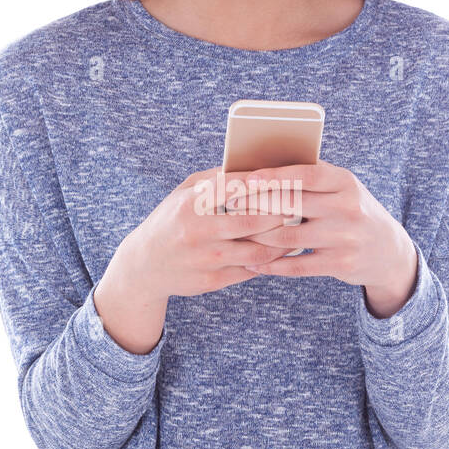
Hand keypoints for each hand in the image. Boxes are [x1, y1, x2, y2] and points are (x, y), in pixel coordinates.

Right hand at [116, 165, 295, 301]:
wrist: (144, 266)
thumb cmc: (172, 220)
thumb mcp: (183, 193)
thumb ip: (214, 179)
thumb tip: (254, 166)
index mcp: (190, 204)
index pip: (234, 188)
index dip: (264, 183)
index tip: (289, 177)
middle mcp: (197, 232)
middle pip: (252, 222)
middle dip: (282, 213)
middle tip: (303, 205)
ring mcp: (205, 259)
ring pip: (257, 251)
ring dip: (283, 242)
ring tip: (299, 230)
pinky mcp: (211, 281)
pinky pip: (250, 270)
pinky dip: (270, 261)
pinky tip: (284, 252)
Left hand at [235, 159, 418, 316]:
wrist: (388, 250)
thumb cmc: (351, 212)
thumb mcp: (342, 189)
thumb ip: (311, 178)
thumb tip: (262, 166)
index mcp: (345, 182)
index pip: (305, 174)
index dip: (274, 175)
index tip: (246, 177)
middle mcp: (347, 208)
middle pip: (291, 203)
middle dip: (256, 204)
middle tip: (230, 206)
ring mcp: (345, 237)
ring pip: (289, 236)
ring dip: (258, 236)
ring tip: (236, 234)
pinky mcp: (341, 264)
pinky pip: (298, 265)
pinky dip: (272, 266)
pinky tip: (253, 264)